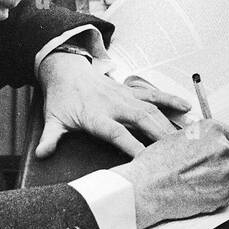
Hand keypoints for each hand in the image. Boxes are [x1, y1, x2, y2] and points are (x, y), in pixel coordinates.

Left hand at [36, 52, 190, 158]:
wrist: (66, 69)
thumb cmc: (62, 98)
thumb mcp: (53, 118)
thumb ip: (50, 137)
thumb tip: (41, 154)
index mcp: (95, 115)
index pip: (117, 133)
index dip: (132, 146)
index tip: (145, 159)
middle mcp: (114, 104)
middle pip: (142, 120)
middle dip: (160, 135)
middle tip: (177, 152)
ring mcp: (124, 96)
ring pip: (151, 108)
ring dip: (169, 122)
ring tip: (187, 138)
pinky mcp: (130, 90)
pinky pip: (153, 94)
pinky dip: (170, 100)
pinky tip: (186, 108)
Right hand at [115, 121, 228, 228]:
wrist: (147, 188)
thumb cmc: (155, 165)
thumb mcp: (177, 138)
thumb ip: (200, 139)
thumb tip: (209, 144)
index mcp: (212, 130)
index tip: (227, 155)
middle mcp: (222, 147)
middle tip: (218, 172)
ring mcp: (225, 170)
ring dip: (225, 182)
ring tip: (202, 184)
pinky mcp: (224, 192)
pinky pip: (228, 195)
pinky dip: (218, 197)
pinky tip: (200, 194)